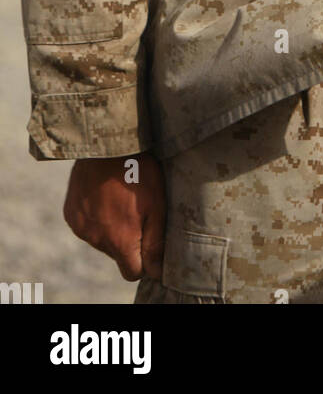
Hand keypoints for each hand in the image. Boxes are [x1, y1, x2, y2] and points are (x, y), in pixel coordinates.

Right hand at [63, 152, 165, 281]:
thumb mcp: (156, 205)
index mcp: (120, 242)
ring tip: (120, 199)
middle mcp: (97, 240)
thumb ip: (155, 243)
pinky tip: (104, 195)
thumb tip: (157, 272)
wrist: (105, 145)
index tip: (149, 243)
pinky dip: (95, 217)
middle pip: (117, 255)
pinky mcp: (70, 215)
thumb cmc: (137, 172)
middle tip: (137, 210)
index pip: (131, 272)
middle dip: (128, 240)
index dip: (143, 262)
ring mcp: (81, 228)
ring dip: (111, 228)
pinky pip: (86, 226)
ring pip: (101, 240)